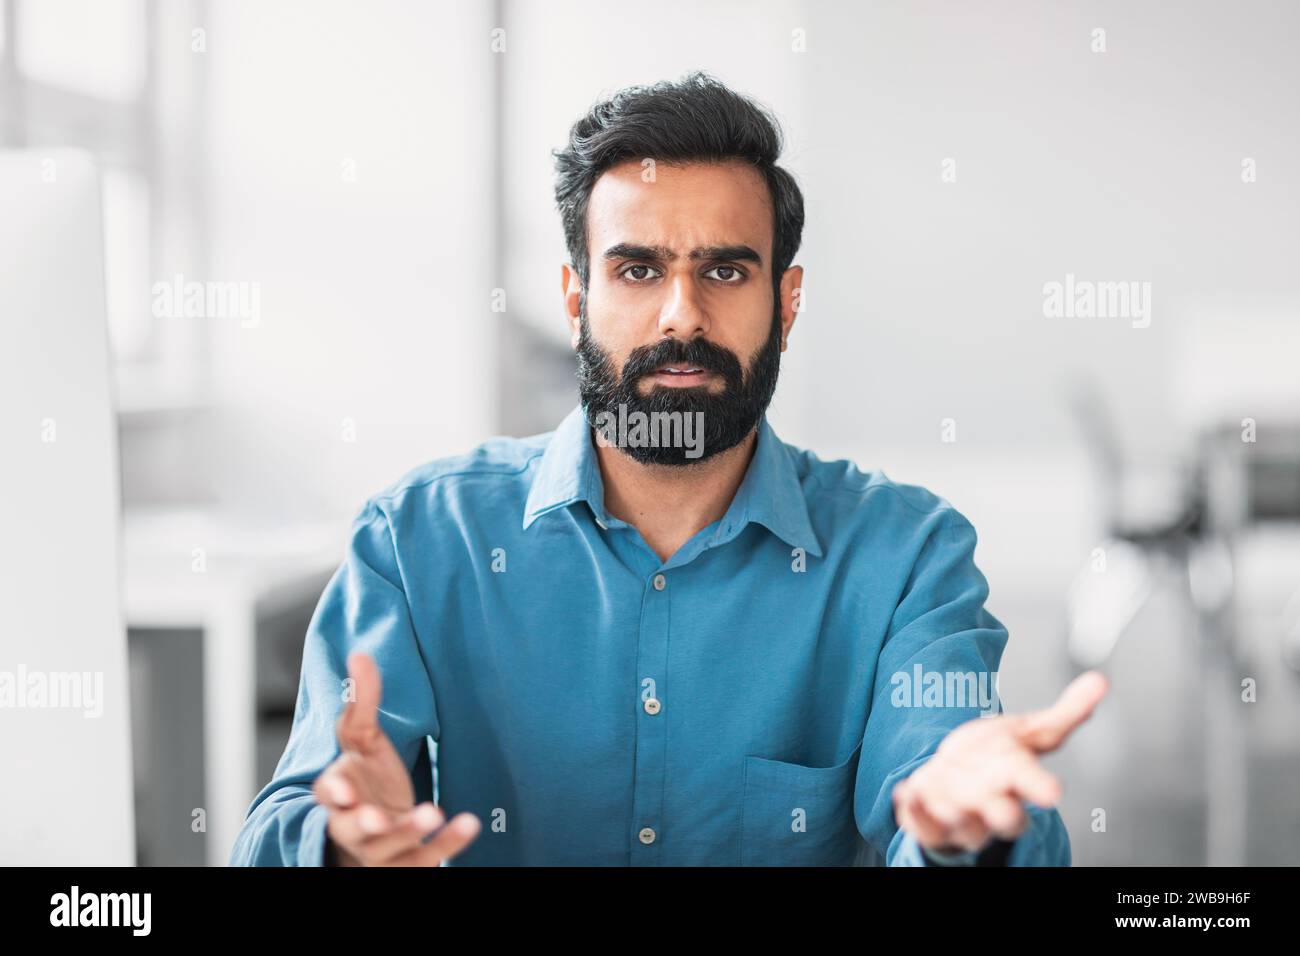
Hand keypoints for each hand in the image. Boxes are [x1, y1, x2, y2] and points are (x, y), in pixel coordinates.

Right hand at [313, 651, 480, 865]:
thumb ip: (361, 702)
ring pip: (390, 848)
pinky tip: (471, 822)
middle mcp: (354, 827)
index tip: (346, 790)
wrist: (378, 830)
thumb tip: (359, 654)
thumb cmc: (366, 781)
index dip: (335, 794)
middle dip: (365, 825)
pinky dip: (449, 843)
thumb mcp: (361, 742)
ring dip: (409, 831)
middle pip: (354, 831)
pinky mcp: (408, 864)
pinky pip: (427, 858)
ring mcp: (381, 850)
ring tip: (433, 812)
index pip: (328, 796)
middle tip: (379, 819)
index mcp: (338, 794)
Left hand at [892, 670, 1107, 855]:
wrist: (957, 779)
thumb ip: (1066, 714)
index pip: (1033, 786)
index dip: (1041, 788)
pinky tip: (905, 790)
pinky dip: (913, 809)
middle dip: (1004, 816)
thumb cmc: (997, 758)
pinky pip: (922, 822)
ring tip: (949, 806)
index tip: (1054, 792)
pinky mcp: (929, 819)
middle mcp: (991, 804)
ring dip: (956, 816)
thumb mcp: (1031, 734)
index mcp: (1016, 780)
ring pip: (963, 826)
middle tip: (1004, 813)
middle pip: (1003, 818)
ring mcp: (959, 814)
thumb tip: (1102, 680)